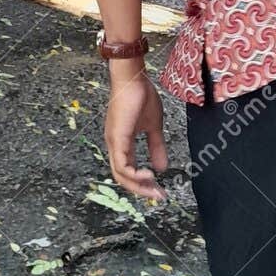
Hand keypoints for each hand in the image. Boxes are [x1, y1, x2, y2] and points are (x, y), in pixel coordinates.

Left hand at [104, 68, 167, 201]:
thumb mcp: (153, 127)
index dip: (143, 184)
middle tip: (159, 196)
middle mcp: (114, 145)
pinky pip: (121, 164)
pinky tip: (149, 175)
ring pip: (120, 175)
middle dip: (141, 190)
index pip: (128, 171)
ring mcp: (113, 142)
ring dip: (138, 186)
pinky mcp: (116, 137)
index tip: (160, 191)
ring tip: (155, 188)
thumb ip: (156, 147)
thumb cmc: (141, 97)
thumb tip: (162, 168)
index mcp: (122, 143)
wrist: (133, 78)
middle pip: (122, 178)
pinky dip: (134, 175)